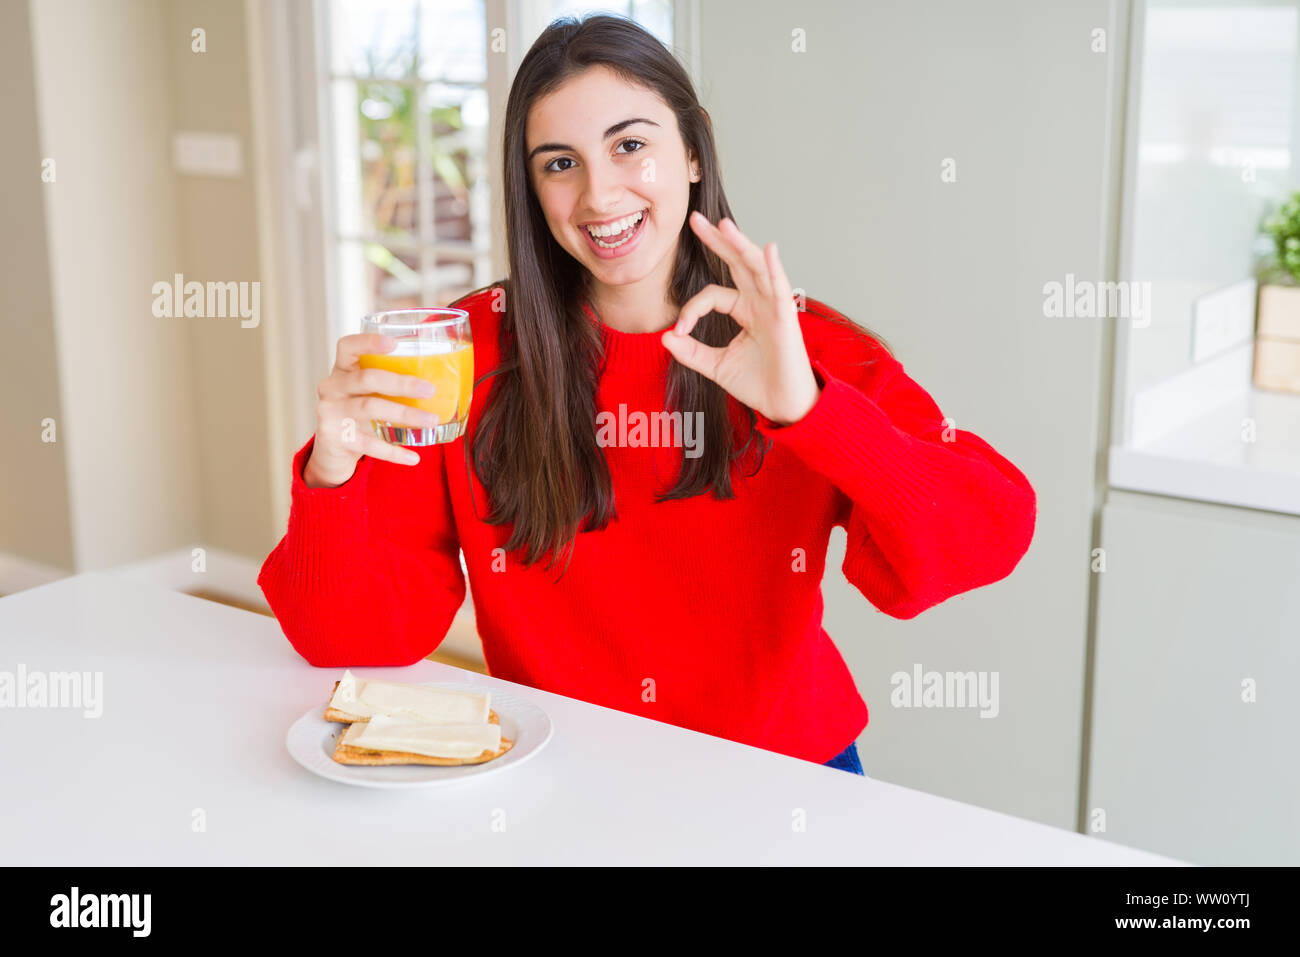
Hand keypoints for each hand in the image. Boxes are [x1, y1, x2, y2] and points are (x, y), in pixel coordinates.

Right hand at [304, 333, 440, 487]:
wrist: (332, 452)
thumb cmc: (358, 415)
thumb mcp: (367, 395)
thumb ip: (389, 384)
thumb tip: (442, 383)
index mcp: (341, 370)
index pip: (347, 347)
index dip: (368, 342)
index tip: (395, 344)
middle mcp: (332, 388)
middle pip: (366, 379)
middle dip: (401, 383)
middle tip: (430, 390)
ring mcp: (330, 413)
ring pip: (370, 408)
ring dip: (404, 415)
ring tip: (431, 420)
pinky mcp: (335, 439)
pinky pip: (369, 445)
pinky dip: (394, 452)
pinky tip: (413, 457)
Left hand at [660, 211, 819, 425]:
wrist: (783, 406)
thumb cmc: (758, 384)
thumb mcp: (715, 366)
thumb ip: (690, 352)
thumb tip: (665, 336)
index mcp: (745, 310)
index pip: (713, 295)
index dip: (692, 308)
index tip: (680, 330)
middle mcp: (760, 302)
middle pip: (737, 263)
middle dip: (717, 241)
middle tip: (695, 219)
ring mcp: (774, 307)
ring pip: (755, 268)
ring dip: (740, 245)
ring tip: (723, 225)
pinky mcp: (785, 318)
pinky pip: (780, 288)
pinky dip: (773, 268)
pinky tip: (767, 249)